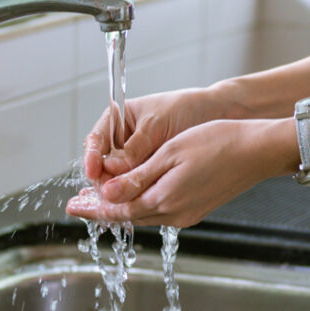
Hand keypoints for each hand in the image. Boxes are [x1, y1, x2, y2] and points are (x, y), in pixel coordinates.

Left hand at [67, 118, 294, 228]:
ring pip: (143, 215)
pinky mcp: (196, 209)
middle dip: (101, 210)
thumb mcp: (170, 154)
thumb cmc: (217, 142)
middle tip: (78, 204)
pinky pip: (159, 211)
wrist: (257, 151)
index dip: (92, 207)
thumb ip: (137, 177)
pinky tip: (135, 196)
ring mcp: (187, 214)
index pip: (117, 209)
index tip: (71, 205)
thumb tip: (107, 195)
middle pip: (127, 216)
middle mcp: (174, 214)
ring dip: (120, 208)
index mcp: (163, 199)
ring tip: (100, 200)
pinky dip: (140, 206)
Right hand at [81, 86, 233, 185]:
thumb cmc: (187, 109)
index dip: (91, 158)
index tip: (93, 172)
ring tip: (117, 201)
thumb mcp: (157, 125)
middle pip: (102, 166)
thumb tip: (112, 169)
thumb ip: (135, 147)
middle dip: (103, 181)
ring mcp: (136, 158)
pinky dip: (135, 193)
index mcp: (119, 120)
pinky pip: (136, 185)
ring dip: (117, 191)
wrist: (217, 114)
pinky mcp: (150, 171)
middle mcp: (123, 141)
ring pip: (118, 179)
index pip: (95, 142)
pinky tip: (135, 200)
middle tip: (107, 194)